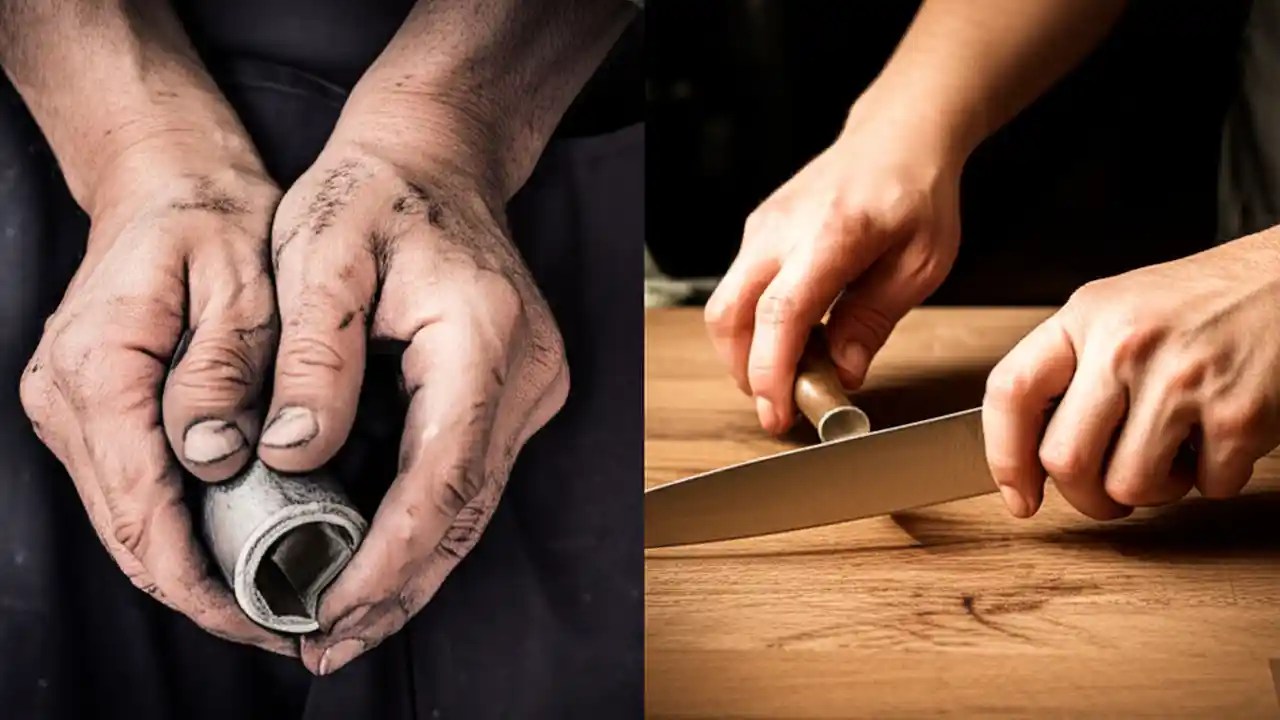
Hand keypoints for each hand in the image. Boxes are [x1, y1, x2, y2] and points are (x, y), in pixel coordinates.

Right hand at [18, 142, 290, 653]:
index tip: (263, 617)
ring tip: (272, 592)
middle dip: (203, 592)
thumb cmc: (211, 219)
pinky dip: (181, 529)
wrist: (165, 179)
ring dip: (193, 568)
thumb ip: (224, 371)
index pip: (140, 512)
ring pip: (127, 522)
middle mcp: (66, 400)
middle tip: (285, 622)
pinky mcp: (90, 410)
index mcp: (100, 369)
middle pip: (127, 534)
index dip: (201, 583)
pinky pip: (132, 491)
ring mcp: (70, 409)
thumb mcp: (240, 282)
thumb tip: (211, 459)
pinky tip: (238, 543)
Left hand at [263, 141, 568, 674]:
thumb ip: (311, 360)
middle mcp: (527, 373)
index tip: (332, 608)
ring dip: (411, 570)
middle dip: (398, 587)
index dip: (389, 556)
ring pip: (475, 506)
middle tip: (326, 643)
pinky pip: (472, 478)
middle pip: (468, 510)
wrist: (436, 159)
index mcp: (483, 337)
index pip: (444, 475)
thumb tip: (297, 459)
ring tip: (341, 623)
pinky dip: (424, 530)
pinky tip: (375, 564)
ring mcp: (532, 388)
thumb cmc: (374, 197)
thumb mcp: (319, 257)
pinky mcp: (516, 395)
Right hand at [704, 102, 962, 434]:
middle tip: (780, 404)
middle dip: (744, 371)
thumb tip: (844, 371)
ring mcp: (761, 228)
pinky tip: (795, 335)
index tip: (777, 411)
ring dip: (749, 350)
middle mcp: (781, 229)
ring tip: (795, 370)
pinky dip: (756, 325)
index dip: (770, 371)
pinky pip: (739, 289)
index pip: (779, 314)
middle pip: (728, 315)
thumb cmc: (915, 194)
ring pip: (726, 306)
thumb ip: (875, 319)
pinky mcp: (756, 233)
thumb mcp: (921, 265)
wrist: (897, 136)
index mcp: (831, 235)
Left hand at [983, 232, 1279, 519]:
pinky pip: (1207, 488)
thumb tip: (1032, 452)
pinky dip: (1216, 479)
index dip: (1003, 457)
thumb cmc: (1208, 301)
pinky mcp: (1239, 414)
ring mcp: (1182, 380)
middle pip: (1064, 460)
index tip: (1017, 496)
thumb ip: (1074, 368)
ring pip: (1131, 486)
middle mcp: (1125, 345)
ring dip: (1155, 490)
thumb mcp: (1121, 310)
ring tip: (1175, 452)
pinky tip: (1221, 437)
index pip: (1010, 392)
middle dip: (1086, 497)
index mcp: (1086, 317)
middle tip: (1108, 494)